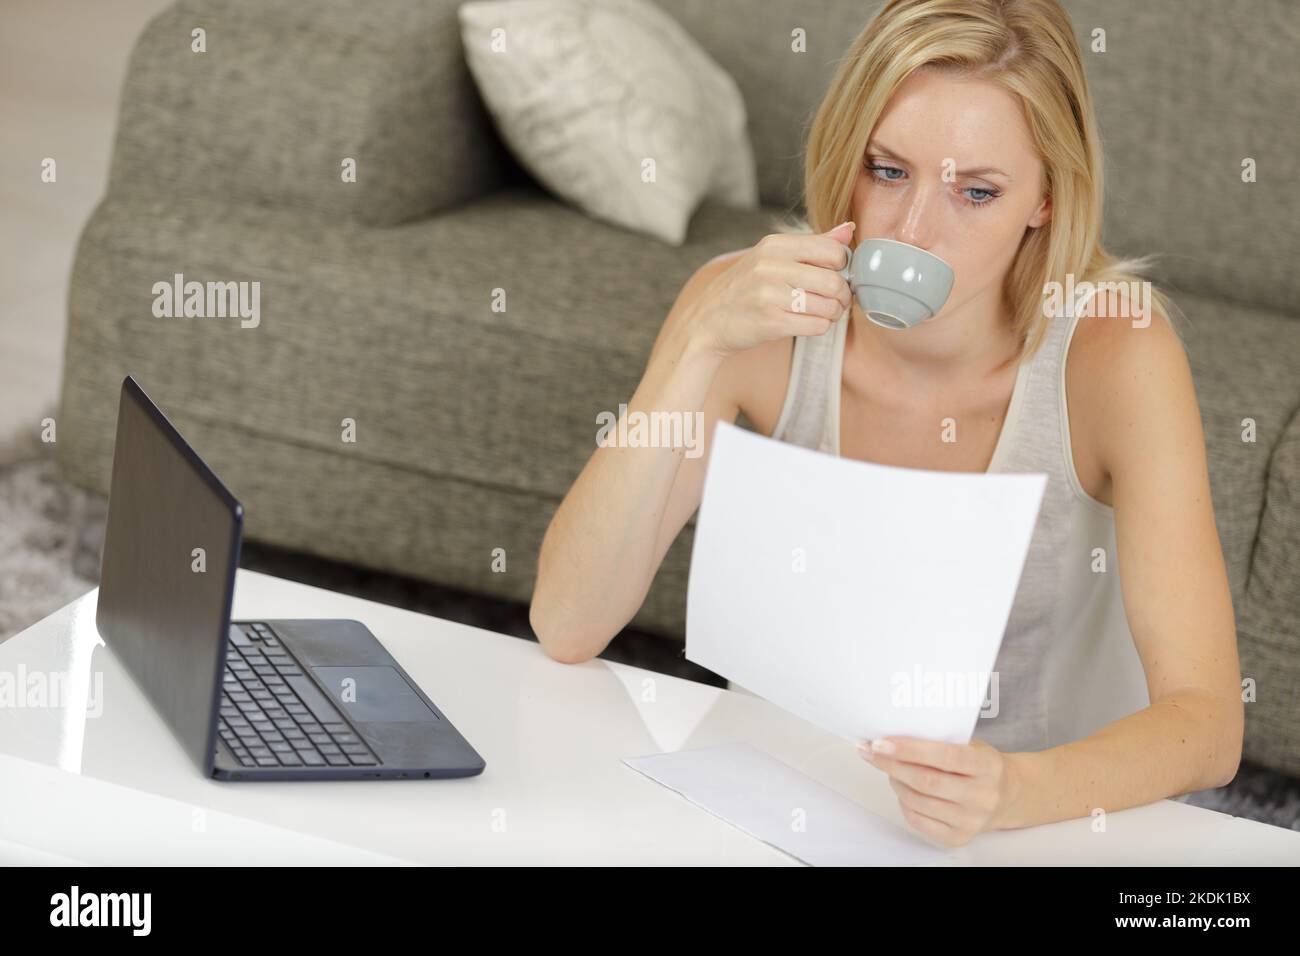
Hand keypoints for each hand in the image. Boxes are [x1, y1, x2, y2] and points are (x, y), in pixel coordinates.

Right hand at [687, 220, 855, 358]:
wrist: (706, 322)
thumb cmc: (743, 289)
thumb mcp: (771, 257)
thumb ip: (813, 244)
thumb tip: (849, 229)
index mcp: (774, 245)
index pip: (832, 250)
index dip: (842, 267)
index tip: (835, 276)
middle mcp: (770, 266)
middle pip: (834, 281)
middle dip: (842, 295)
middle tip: (836, 301)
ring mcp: (769, 294)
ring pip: (828, 305)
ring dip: (833, 314)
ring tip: (822, 313)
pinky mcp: (770, 322)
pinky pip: (816, 325)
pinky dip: (819, 327)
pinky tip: (807, 323)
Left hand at [858, 736, 1016, 847]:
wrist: (1006, 796)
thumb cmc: (980, 765)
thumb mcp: (971, 745)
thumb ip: (940, 741)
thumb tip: (894, 736)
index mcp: (987, 766)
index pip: (945, 756)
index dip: (910, 749)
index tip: (882, 742)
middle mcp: (981, 796)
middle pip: (926, 781)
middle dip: (892, 764)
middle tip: (872, 751)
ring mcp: (971, 821)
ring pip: (918, 801)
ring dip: (895, 781)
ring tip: (887, 767)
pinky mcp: (958, 837)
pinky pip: (918, 821)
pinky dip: (903, 803)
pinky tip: (900, 788)